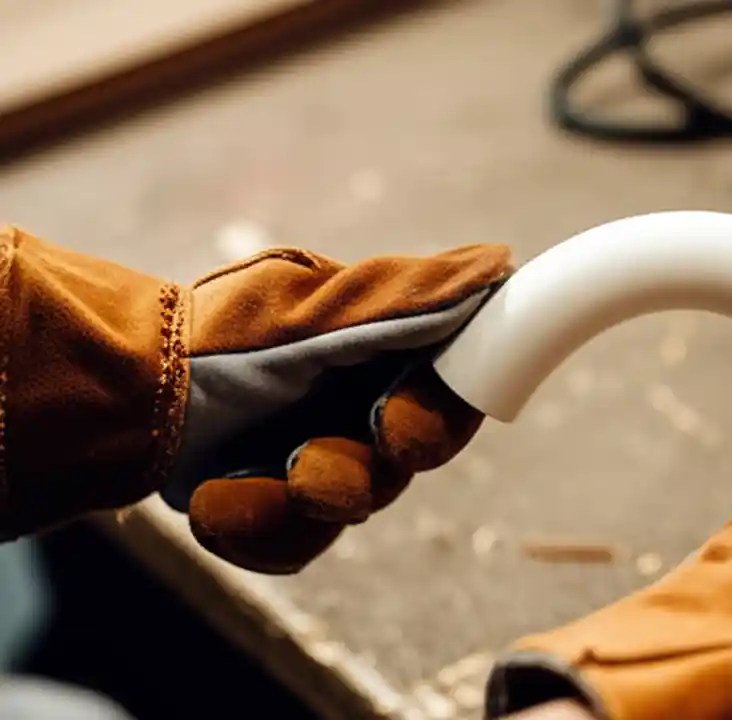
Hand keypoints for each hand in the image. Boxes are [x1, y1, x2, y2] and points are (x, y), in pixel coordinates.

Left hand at [174, 246, 510, 572]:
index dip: (438, 420)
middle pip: (405, 465)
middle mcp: (365, 403)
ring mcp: (325, 455)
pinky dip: (257, 530)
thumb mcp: (314, 306)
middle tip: (308, 473)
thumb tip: (498, 264)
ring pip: (352, 509)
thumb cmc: (221, 332)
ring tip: (227, 493)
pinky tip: (213, 505)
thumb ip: (408, 297)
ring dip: (295, 509)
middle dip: (355, 473)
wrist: (122, 388)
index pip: (454, 393)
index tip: (395, 427)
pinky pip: (299, 543)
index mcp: (388, 349)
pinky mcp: (281, 504)